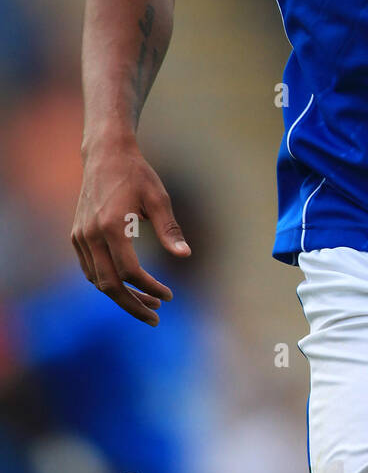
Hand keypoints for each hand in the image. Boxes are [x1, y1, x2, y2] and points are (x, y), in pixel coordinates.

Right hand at [70, 139, 189, 325]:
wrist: (106, 154)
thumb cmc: (137, 174)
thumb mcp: (159, 198)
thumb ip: (169, 229)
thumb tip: (185, 255)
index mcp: (112, 226)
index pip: (130, 271)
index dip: (150, 288)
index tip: (169, 296)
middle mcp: (91, 235)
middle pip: (109, 285)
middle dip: (133, 305)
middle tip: (156, 318)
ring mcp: (80, 236)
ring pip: (97, 280)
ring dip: (121, 297)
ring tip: (147, 303)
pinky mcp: (77, 235)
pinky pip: (90, 269)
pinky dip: (107, 282)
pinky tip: (128, 286)